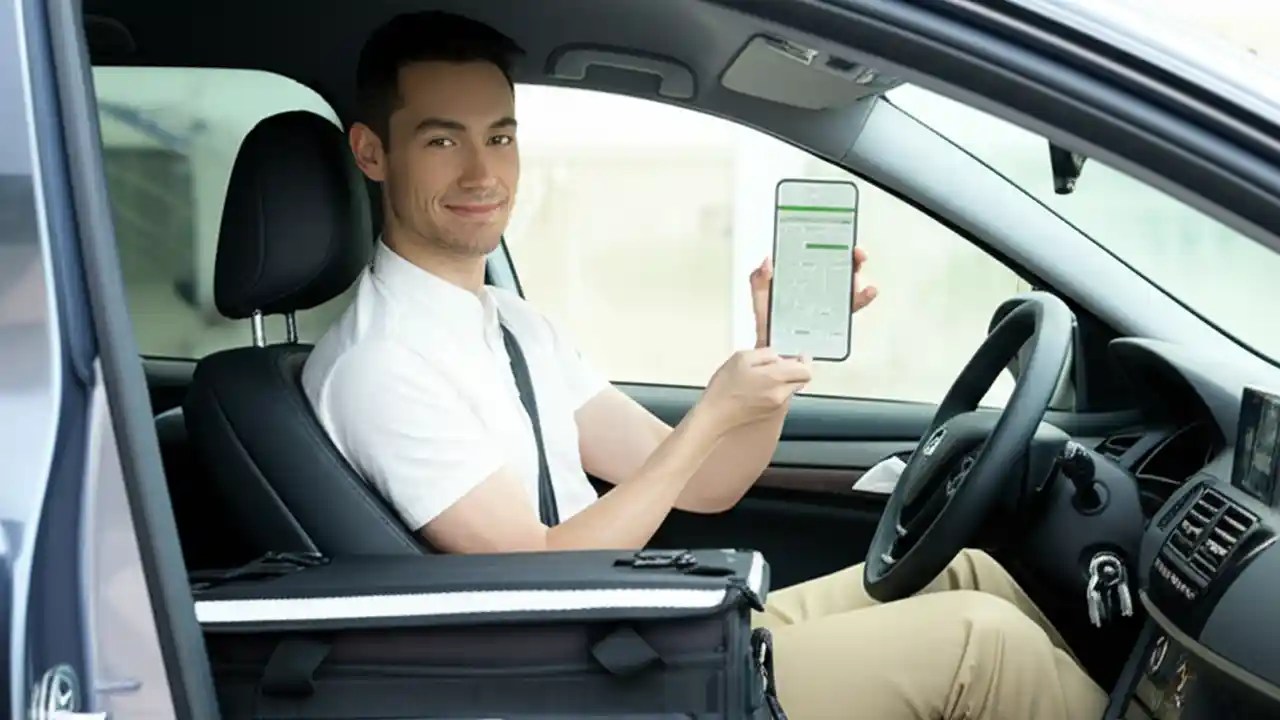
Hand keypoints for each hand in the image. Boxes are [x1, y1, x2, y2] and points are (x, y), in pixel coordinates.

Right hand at [700, 348, 812, 430]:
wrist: (715, 416)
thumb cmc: (724, 387)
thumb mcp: (741, 358)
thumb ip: (765, 354)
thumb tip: (778, 358)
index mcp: (775, 378)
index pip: (805, 371)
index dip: (805, 361)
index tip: (800, 355)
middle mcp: (781, 394)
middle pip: (800, 380)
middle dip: (794, 370)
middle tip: (781, 363)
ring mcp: (777, 406)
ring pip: (790, 388)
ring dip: (783, 380)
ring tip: (762, 375)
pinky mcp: (770, 413)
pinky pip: (780, 397)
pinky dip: (775, 390)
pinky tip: (757, 387)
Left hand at [750, 246, 878, 348]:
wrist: (775, 348)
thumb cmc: (770, 321)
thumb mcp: (760, 295)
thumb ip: (759, 278)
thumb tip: (768, 261)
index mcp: (805, 276)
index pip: (822, 256)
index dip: (832, 244)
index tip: (838, 236)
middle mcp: (821, 286)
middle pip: (842, 267)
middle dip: (852, 256)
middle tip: (855, 253)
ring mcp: (831, 301)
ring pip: (851, 284)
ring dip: (858, 274)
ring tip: (858, 269)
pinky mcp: (837, 318)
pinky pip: (854, 306)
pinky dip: (864, 297)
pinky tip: (867, 291)